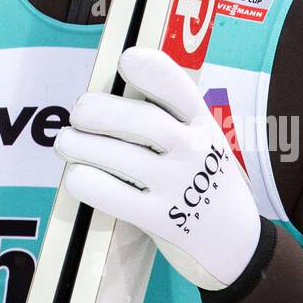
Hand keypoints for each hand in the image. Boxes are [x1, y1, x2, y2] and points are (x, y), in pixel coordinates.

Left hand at [54, 46, 260, 289]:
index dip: (151, 69)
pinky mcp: (161, 219)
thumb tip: (104, 97)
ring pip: (118, 156)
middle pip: (139, 121)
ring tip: (66, 142)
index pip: (178, 88)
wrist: (236, 242)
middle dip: (97, 112)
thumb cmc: (203, 178)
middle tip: (78, 114)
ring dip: (80, 145)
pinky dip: (85, 181)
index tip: (125, 60)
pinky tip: (77, 175)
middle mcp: (193, 150)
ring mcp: (179, 186)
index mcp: (203, 123)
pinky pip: (111, 194)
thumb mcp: (202, 140)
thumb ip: (167, 117)